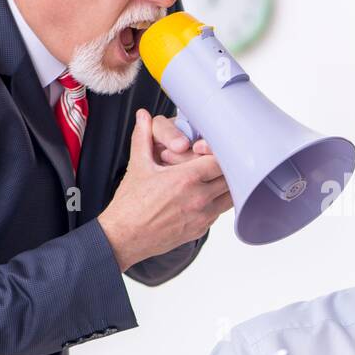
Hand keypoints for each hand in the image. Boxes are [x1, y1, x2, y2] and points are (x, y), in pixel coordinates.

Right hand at [97, 109, 232, 270]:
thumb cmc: (130, 205)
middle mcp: (199, 198)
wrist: (124, 237)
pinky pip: (219, 211)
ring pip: (230, 196)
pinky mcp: (201, 228)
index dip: (219, 152)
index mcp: (185, 179)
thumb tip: (143, 117)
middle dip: (225, 167)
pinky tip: (205, 194)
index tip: (212, 150)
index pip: (220, 160)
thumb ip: (144, 138)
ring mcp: (202, 216)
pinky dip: (217, 201)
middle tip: (216, 161)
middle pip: (230, 178)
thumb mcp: (137, 166)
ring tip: (213, 177)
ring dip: (225, 185)